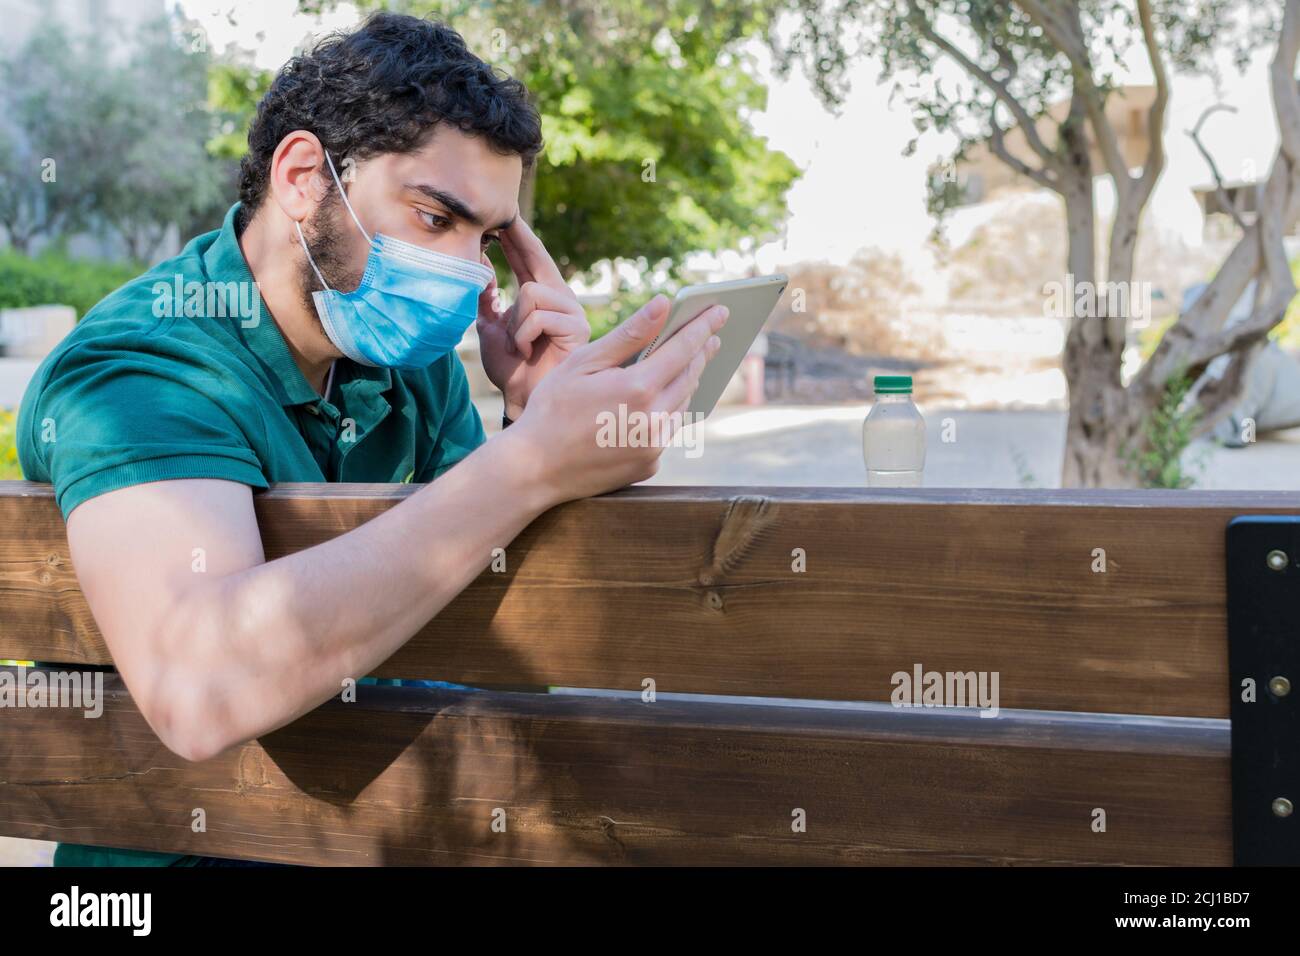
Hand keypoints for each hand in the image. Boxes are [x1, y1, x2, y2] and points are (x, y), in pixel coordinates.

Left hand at [476, 217, 588, 419]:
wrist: (523, 399)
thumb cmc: (512, 368)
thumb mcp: (490, 326)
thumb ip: (487, 298)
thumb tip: (479, 264)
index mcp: (542, 297)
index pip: (529, 259)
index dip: (517, 237)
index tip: (504, 216)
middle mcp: (561, 298)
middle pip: (537, 259)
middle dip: (519, 240)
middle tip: (502, 220)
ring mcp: (572, 312)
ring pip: (532, 293)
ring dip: (514, 322)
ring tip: (517, 344)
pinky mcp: (577, 328)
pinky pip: (538, 316)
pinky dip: (522, 336)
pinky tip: (525, 351)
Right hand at [498, 293, 727, 508]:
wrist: (535, 469)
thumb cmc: (552, 407)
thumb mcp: (584, 362)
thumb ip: (629, 334)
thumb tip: (664, 304)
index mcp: (638, 388)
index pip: (685, 348)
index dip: (704, 326)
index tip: (721, 311)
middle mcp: (654, 421)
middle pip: (689, 377)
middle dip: (701, 353)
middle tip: (711, 336)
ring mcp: (654, 448)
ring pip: (682, 406)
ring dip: (685, 383)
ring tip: (688, 364)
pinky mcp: (649, 466)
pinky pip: (665, 433)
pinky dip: (664, 415)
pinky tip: (655, 404)